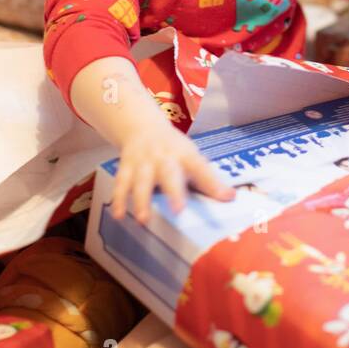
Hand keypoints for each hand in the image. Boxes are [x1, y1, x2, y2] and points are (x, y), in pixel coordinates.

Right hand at [110, 118, 235, 223]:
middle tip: (178, 210)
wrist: (142, 127)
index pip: (201, 168)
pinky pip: (121, 183)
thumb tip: (230, 197)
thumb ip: (207, 179)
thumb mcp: (192, 157)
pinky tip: (118, 215)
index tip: (225, 197)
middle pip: (169, 173)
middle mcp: (164, 157)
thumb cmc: (173, 149)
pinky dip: (119, 199)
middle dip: (173, 192)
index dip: (213, 183)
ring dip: (142, 200)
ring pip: (141, 181)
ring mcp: (143, 162)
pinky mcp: (126, 167)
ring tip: (144, 220)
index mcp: (185, 154)